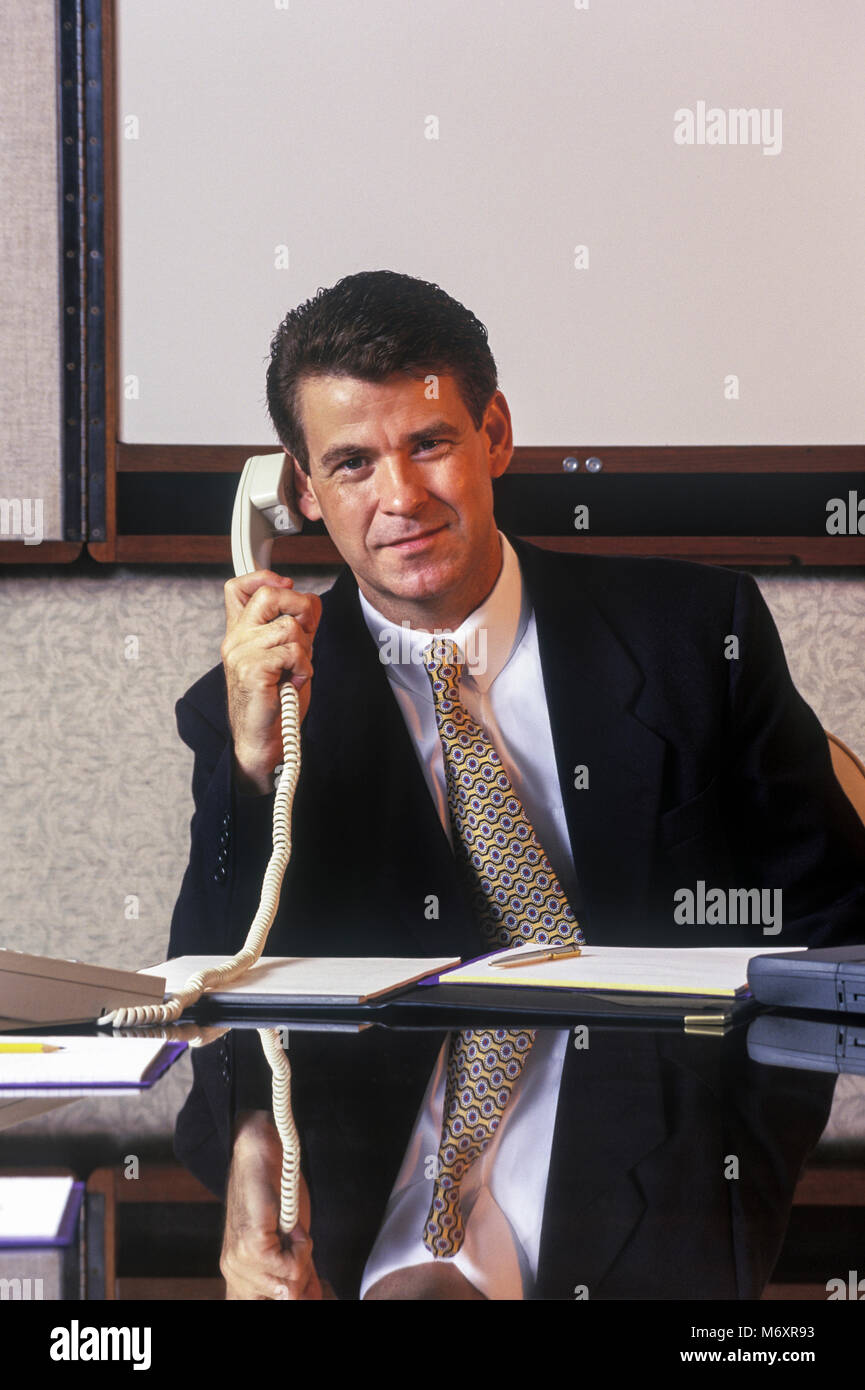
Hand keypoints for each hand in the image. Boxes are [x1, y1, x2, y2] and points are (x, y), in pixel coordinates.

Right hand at [221, 570, 321, 793]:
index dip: (265, 578)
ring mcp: (240, 653)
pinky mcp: (252, 670)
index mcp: (240, 634)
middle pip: (269, 595)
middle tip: (306, 634)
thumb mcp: (287, 657)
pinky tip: (293, 685)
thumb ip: (294, 629)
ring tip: (295, 673)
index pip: (238, 588)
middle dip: (299, 608)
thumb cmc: (275, 702)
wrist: (264, 742)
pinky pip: (293, 652)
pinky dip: (303, 669)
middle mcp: (236, 639)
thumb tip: (309, 602)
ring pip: (290, 628)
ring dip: (305, 652)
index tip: (288, 588)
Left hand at [221, 1110, 321, 1300]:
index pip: (261, 1304)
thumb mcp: (288, 1243)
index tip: (309, 1286)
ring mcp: (239, 1261)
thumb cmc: (275, 1194)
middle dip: (303, 1272)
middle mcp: (234, 1273)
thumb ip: (296, 1273)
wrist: (260, 1152)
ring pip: (289, 1287)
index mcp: (239, 1277)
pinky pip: (291, 1267)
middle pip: (286, 1299)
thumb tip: (313, 1298)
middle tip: (298, 1241)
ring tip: (293, 1228)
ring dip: (303, 1255)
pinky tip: (293, 1223)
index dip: (292, 1295)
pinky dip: (303, 1245)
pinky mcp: (251, 1246)